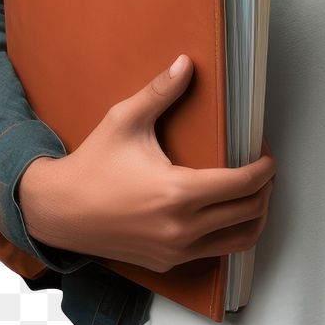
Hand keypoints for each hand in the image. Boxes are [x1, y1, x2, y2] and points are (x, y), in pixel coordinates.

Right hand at [17, 55, 276, 272]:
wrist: (59, 211)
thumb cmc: (92, 165)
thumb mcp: (125, 120)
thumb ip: (161, 91)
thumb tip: (187, 63)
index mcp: (176, 193)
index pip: (242, 185)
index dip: (264, 168)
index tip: (266, 152)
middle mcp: (180, 228)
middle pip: (249, 213)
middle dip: (265, 188)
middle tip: (264, 167)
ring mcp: (174, 251)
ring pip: (239, 240)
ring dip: (255, 216)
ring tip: (255, 191)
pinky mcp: (167, 262)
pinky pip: (215, 252)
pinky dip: (232, 233)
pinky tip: (227, 211)